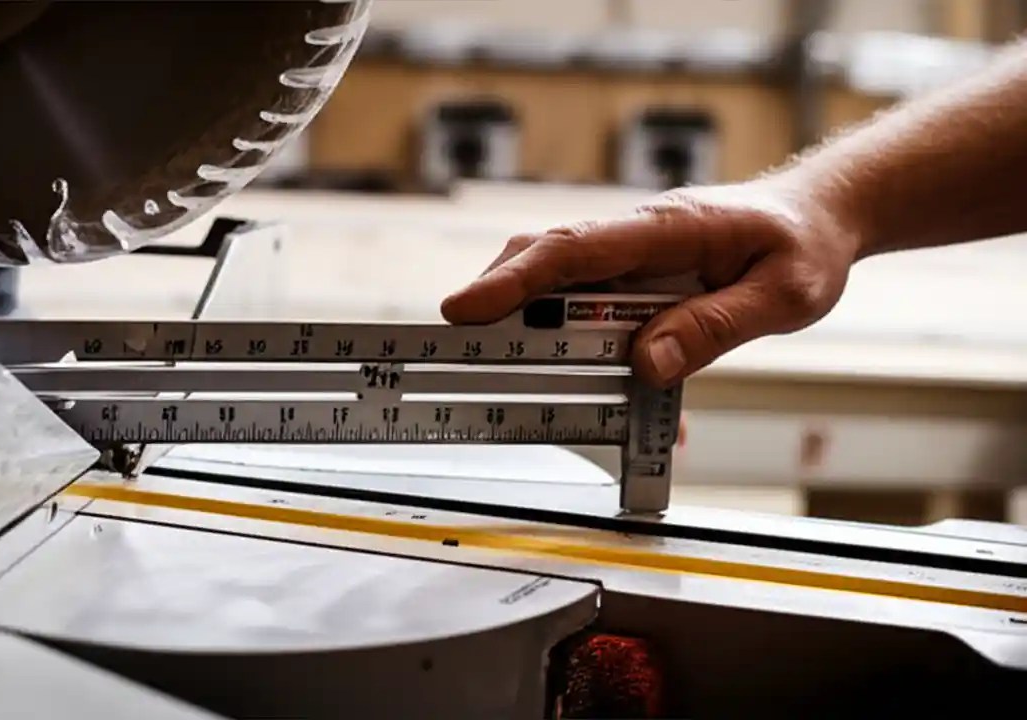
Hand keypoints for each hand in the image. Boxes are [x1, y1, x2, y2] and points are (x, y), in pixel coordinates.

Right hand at [440, 177, 863, 386]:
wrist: (820, 216)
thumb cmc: (804, 246)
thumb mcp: (782, 295)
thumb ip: (713, 327)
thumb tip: (648, 363)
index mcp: (668, 228)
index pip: (575, 250)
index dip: (515, 280)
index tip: (466, 308)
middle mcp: (638, 236)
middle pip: (548, 261)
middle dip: (499, 299)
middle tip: (461, 347)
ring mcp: (634, 257)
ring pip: (564, 288)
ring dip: (542, 333)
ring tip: (531, 383)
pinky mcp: (638, 279)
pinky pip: (599, 312)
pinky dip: (590, 351)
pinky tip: (622, 399)